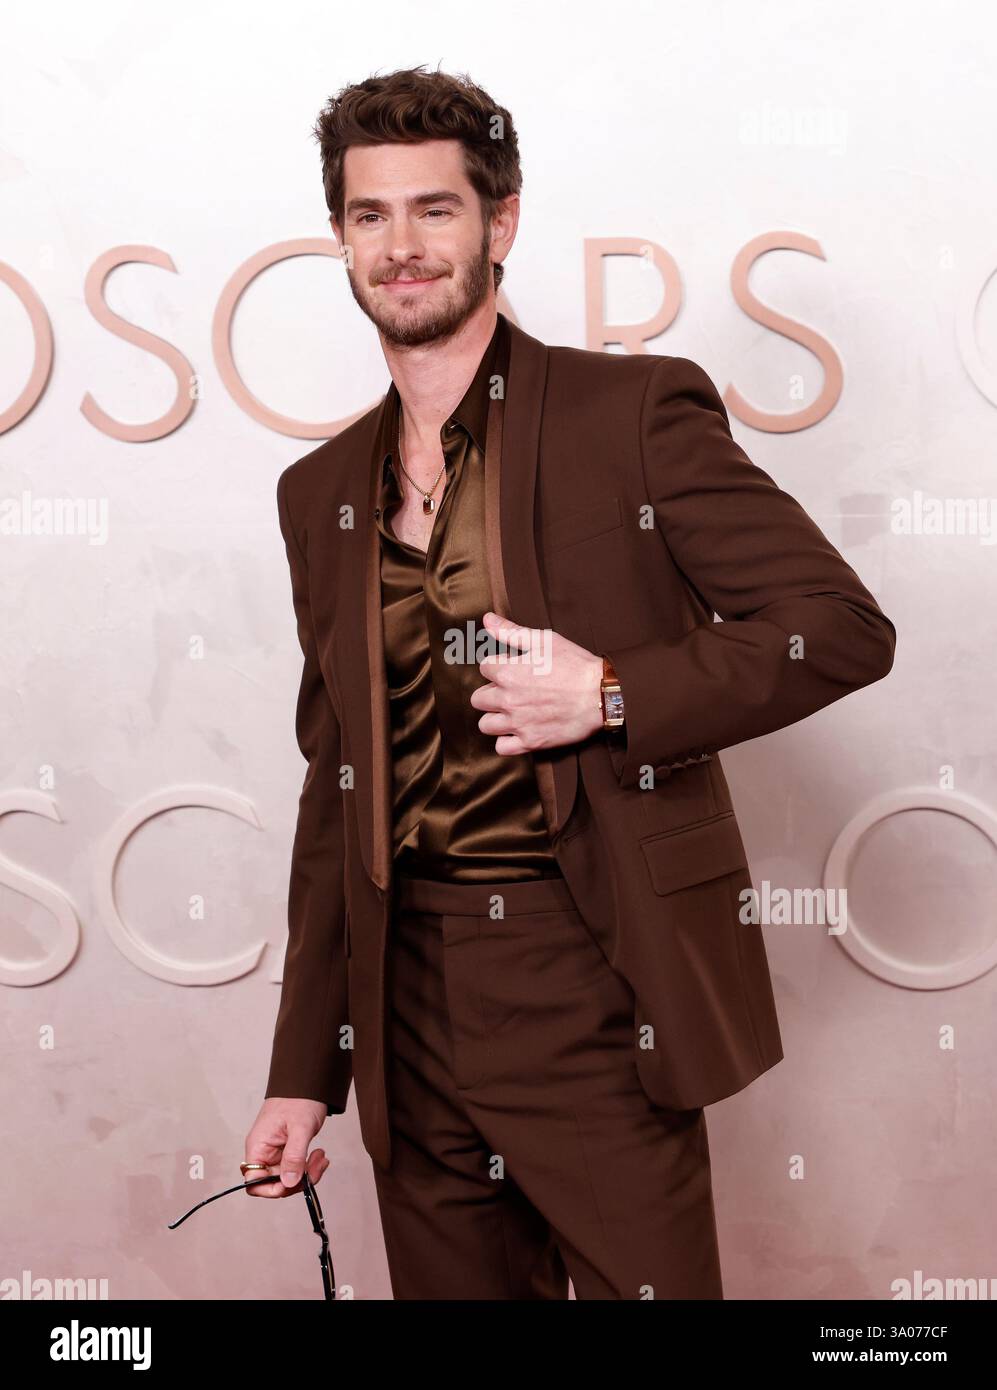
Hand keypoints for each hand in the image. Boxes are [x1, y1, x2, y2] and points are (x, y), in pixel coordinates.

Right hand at [243, 1097, 328, 1198]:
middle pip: (274, 1183)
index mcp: (258, 1147)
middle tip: (316, 1166)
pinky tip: (320, 1156)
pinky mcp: (287, 1149)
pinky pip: (295, 1167)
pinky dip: (308, 1166)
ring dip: (306, 1173)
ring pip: (288, 1177)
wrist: (307, 1081)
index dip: (273, 1189)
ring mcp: (275, 1151)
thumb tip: (288, 1184)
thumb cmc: (299, 1099)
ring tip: (321, 1157)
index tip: (294, 1182)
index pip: (254, 1183)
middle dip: (297, 1180)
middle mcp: (264, 1152)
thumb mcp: (300, 1128)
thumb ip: (293, 1157)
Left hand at [471, 611, 604, 753]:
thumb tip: (487, 619)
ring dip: (495, 717)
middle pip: (479, 699)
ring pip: (485, 724)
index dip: (499, 666)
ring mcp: (518, 723)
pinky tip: (518, 730)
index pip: (484, 668)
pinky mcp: (530, 742)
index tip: (514, 668)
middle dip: (492, 693)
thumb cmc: (575, 664)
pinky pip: (502, 747)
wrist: (601, 694)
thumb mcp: (544, 641)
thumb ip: (511, 632)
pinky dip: (507, 741)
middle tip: (511, 691)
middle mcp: (507, 700)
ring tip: (512, 712)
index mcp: (507, 673)